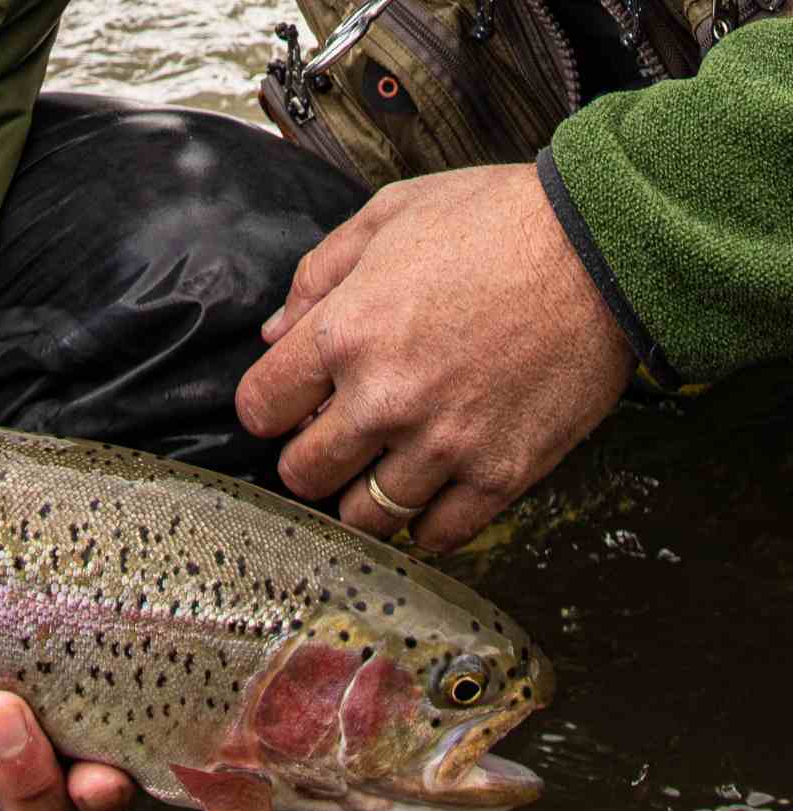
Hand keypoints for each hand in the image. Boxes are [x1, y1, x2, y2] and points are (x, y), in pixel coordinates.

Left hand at [236, 164, 634, 551]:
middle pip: (303, 475)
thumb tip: (274, 334)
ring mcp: (444, 444)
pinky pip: (439, 534)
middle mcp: (384, 400)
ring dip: (364, 496)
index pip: (260, 409)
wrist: (609, 245)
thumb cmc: (499, 220)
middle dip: (308, 459)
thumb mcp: (388, 216)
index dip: (269, 408)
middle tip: (333, 441)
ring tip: (382, 469)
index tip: (289, 405)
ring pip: (366, 515)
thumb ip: (317, 277)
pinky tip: (433, 491)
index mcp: (344, 335)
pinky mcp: (501, 473)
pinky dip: (428, 522)